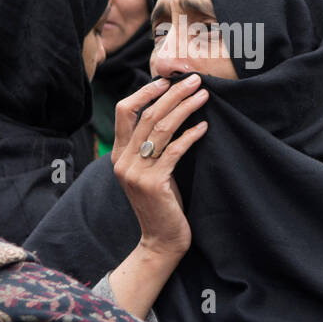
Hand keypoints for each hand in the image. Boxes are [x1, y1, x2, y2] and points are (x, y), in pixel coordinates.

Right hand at [112, 75, 208, 256]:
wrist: (160, 240)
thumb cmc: (162, 203)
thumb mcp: (151, 170)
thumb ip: (151, 145)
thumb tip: (171, 111)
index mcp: (118, 154)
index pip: (125, 111)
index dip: (145, 92)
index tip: (166, 81)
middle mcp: (123, 161)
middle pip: (147, 115)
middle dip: (173, 94)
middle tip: (195, 81)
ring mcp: (136, 172)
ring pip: (160, 128)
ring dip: (185, 108)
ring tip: (203, 97)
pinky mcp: (153, 184)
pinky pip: (174, 151)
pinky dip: (190, 135)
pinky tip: (204, 126)